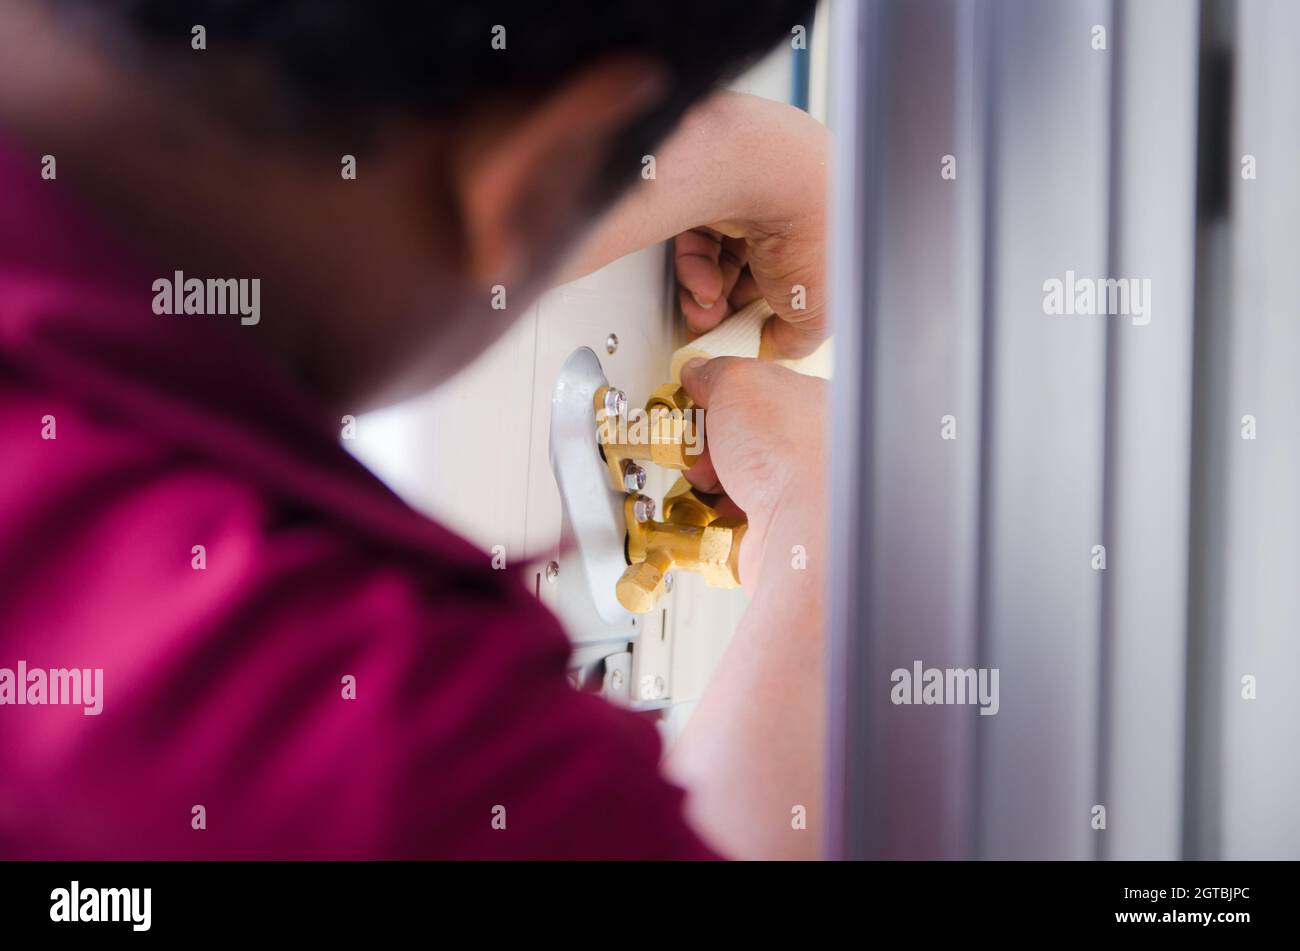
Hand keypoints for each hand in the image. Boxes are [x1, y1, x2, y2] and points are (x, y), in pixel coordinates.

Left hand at [561, 92, 828, 359]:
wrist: (773, 177)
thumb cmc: (813, 228)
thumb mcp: (819, 309)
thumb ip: (799, 336)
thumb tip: (778, 346)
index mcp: (827, 226)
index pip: (795, 279)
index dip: (772, 312)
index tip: (753, 333)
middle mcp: (792, 202)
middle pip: (755, 269)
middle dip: (734, 307)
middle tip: (721, 328)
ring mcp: (751, 191)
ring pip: (723, 256)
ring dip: (710, 295)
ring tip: (705, 313)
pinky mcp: (710, 188)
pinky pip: (698, 237)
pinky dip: (694, 269)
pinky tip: (700, 289)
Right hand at [677, 356, 825, 589]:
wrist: (797, 524)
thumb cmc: (787, 452)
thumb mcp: (737, 382)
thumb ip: (714, 372)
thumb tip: (697, 372)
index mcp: (811, 403)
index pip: (758, 391)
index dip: (722, 396)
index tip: (698, 401)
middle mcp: (808, 448)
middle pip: (741, 436)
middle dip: (710, 442)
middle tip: (698, 445)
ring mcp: (793, 491)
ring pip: (735, 477)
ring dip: (709, 478)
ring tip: (705, 479)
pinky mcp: (774, 527)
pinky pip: (732, 515)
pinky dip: (714, 511)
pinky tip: (713, 505)